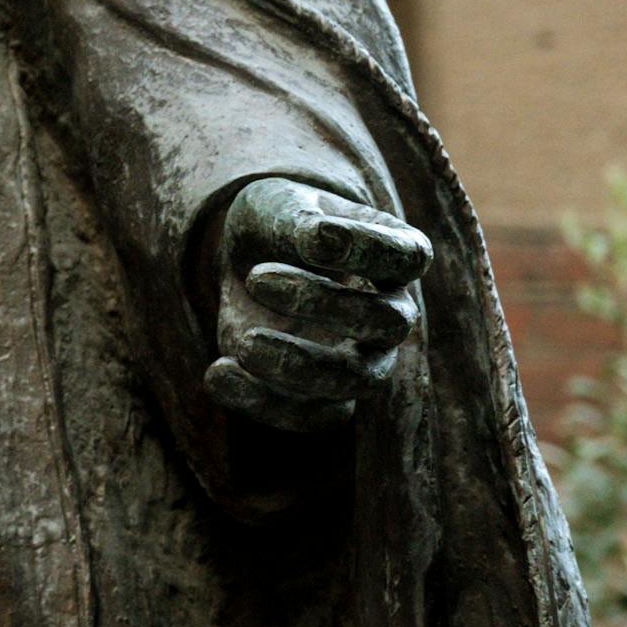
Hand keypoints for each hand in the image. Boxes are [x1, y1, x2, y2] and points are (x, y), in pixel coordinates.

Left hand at [204, 176, 429, 432]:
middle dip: (322, 303)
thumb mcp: (277, 207)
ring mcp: (363, 360)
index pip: (409, 256)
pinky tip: (217, 372)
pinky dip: (262, 403)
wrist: (247, 261)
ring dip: (296, 365)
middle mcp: (390, 313)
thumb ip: (302, 223)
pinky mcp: (323, 398)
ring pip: (355, 381)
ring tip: (241, 340)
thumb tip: (325, 240)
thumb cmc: (274, 223)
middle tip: (257, 277)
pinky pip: (311, 419)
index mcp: (394, 255)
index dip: (369, 249)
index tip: (316, 234)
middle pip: (386, 323)